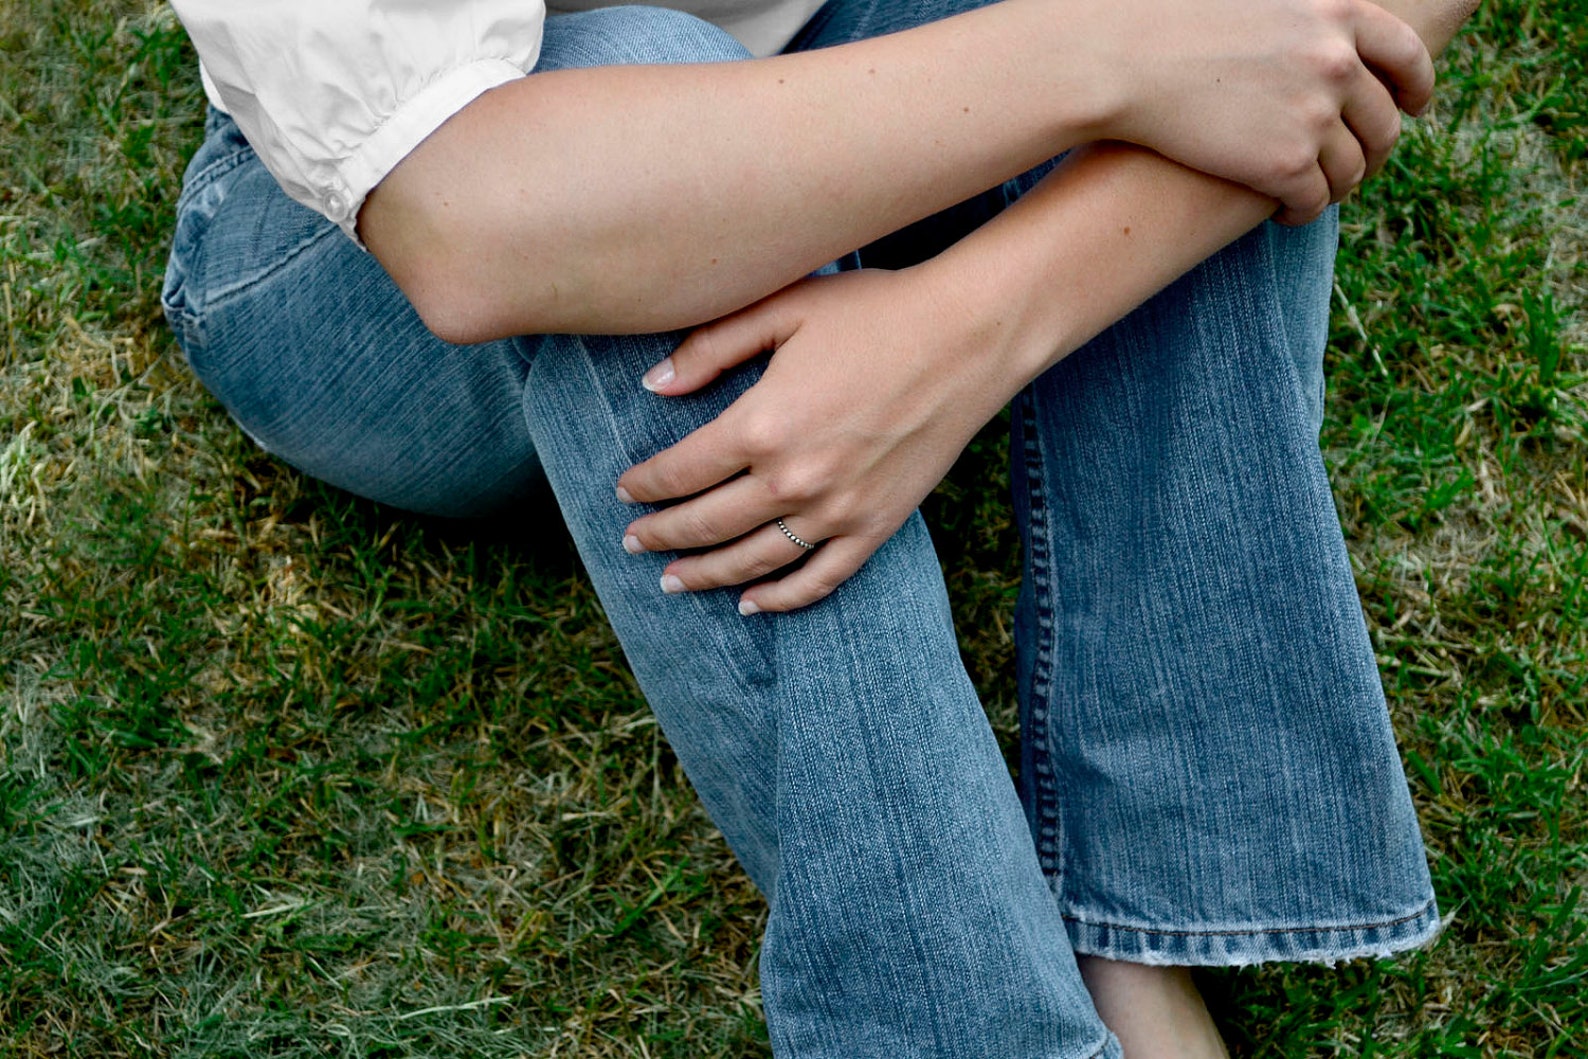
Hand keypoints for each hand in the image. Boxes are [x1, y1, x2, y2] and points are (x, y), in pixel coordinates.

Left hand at [616, 269, 1028, 613]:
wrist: (968, 336)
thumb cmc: (876, 311)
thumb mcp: (784, 308)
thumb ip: (712, 346)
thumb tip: (653, 387)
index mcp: (761, 425)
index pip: (680, 472)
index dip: (644, 486)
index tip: (624, 493)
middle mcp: (793, 480)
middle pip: (706, 524)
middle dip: (662, 536)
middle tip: (633, 544)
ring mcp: (837, 511)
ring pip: (753, 561)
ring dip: (706, 575)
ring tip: (674, 581)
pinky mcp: (876, 525)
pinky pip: (819, 578)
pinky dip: (781, 598)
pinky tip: (751, 603)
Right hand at [1084, 0, 1435, 222]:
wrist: (1123, 59)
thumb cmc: (1170, 23)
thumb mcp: (1255, 2)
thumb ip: (1297, 20)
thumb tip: (1316, 42)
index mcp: (1338, 13)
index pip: (1406, 54)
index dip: (1415, 87)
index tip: (1412, 107)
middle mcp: (1337, 61)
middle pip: (1383, 123)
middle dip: (1374, 152)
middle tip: (1357, 167)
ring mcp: (1315, 113)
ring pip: (1353, 169)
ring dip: (1337, 188)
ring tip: (1312, 194)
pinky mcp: (1284, 163)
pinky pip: (1315, 200)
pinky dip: (1305, 212)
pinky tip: (1283, 213)